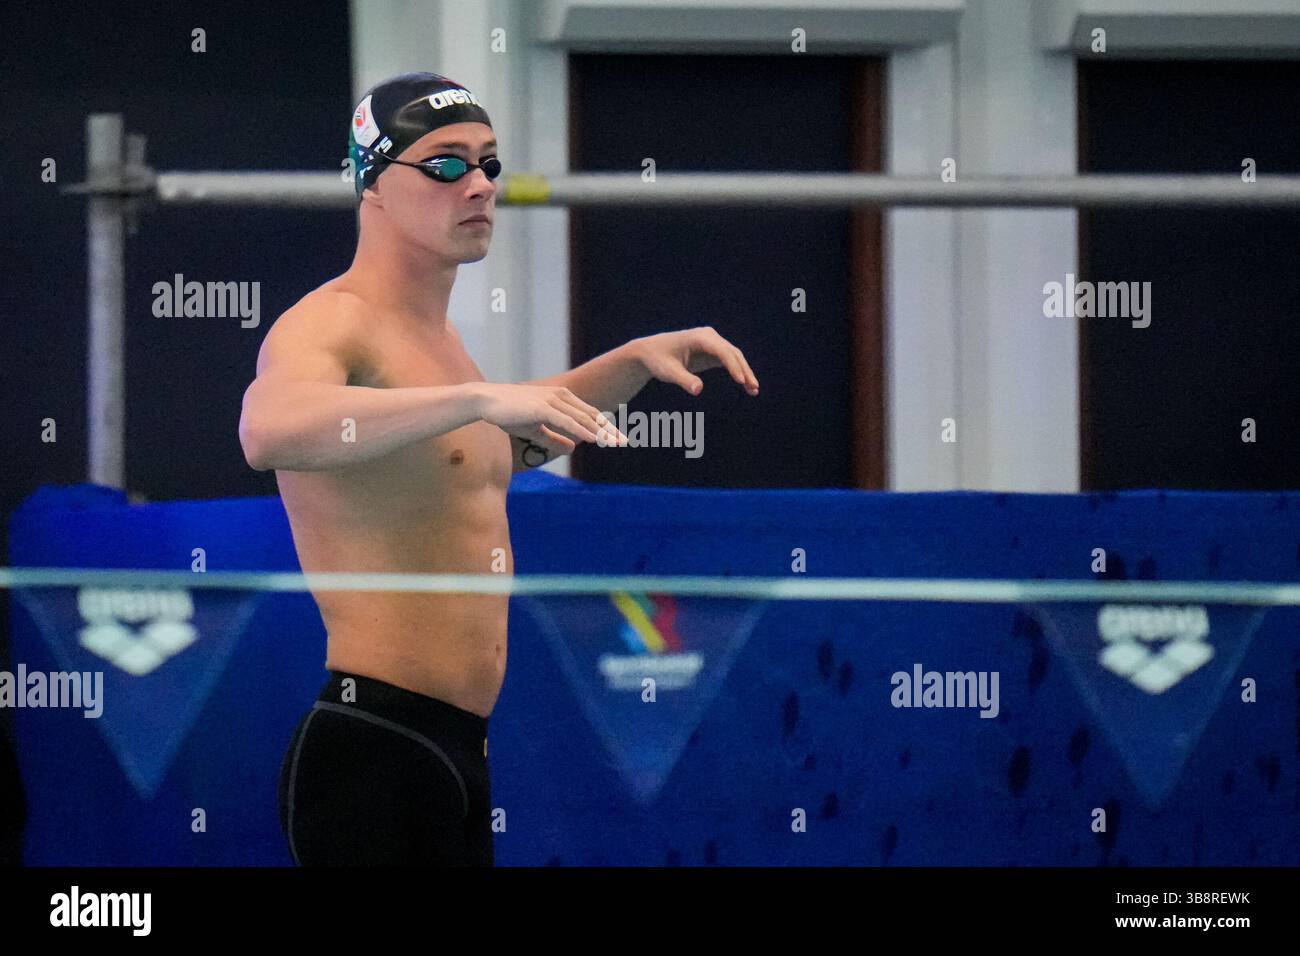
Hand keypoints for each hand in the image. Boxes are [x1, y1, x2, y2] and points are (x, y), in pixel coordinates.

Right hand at [474, 382, 627, 457]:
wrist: (486, 402)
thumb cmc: (509, 414)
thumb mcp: (535, 429)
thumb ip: (553, 438)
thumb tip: (573, 449)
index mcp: (561, 399)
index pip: (589, 414)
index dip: (604, 427)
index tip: (618, 439)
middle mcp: (560, 397)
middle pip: (591, 416)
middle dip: (609, 430)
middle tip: (625, 442)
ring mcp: (552, 401)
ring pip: (583, 419)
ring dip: (600, 432)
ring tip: (615, 443)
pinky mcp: (543, 408)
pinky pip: (568, 421)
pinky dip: (583, 430)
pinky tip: (594, 439)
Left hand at [636, 327, 758, 396]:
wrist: (650, 353)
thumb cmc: (658, 360)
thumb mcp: (668, 372)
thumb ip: (683, 380)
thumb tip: (698, 390)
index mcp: (699, 337)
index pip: (722, 351)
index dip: (733, 366)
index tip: (740, 381)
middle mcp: (709, 337)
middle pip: (733, 353)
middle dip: (744, 371)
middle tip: (754, 388)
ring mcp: (712, 343)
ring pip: (734, 357)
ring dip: (744, 372)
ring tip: (754, 390)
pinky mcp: (712, 352)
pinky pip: (729, 362)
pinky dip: (738, 372)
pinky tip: (745, 385)